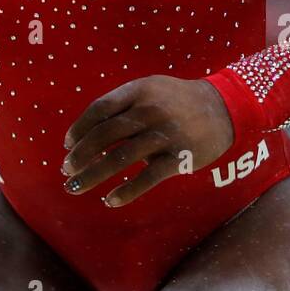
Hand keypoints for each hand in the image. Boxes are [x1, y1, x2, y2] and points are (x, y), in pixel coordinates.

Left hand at [61, 75, 234, 208]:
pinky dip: (126, 191)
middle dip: (81, 154)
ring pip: (120, 158)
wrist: (224, 108)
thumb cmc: (177, 100)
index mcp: (138, 91)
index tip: (67, 145)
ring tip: (75, 186)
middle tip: (66, 169)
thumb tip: (88, 134)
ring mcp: (164, 134)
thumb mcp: (150, 90)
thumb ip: (123, 106)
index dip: (79, 128)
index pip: (99, 109)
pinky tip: (110, 200)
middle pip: (104, 134)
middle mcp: (149, 111)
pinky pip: (147, 178)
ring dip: (93, 174)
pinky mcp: (178, 157)